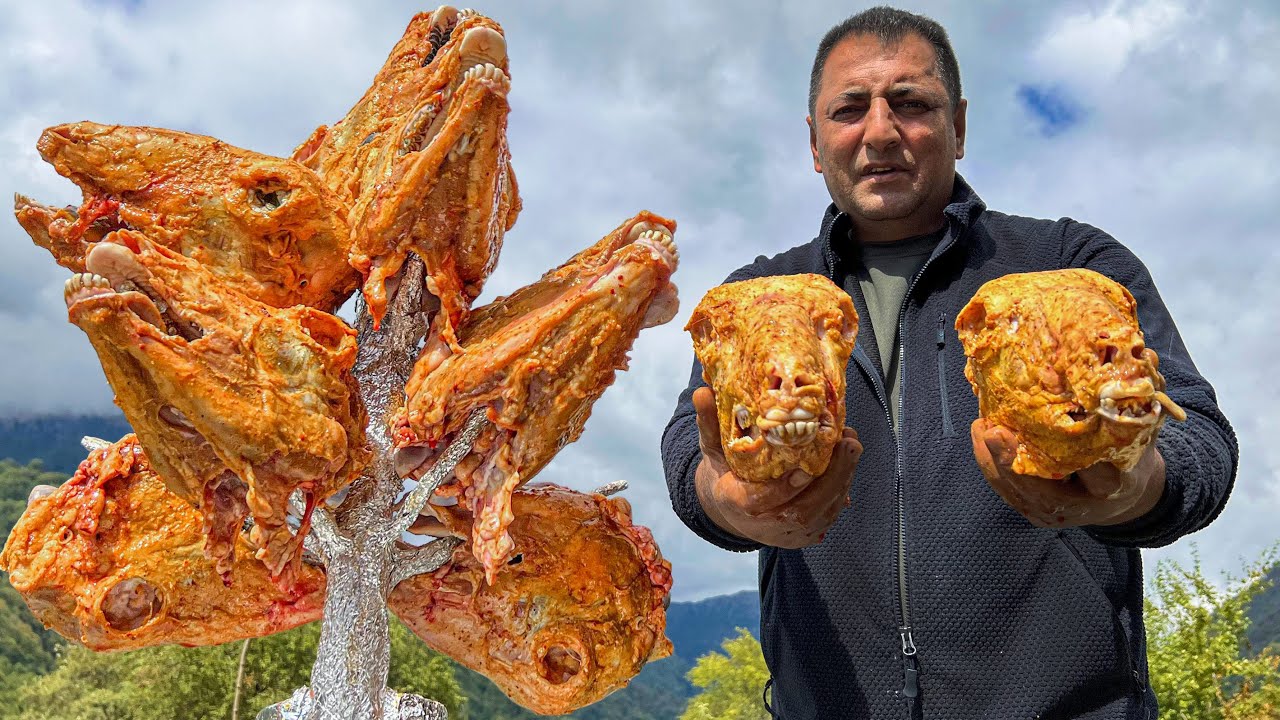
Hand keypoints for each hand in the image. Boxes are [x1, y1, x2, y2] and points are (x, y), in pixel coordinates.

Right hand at [692, 386, 862, 547]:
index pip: (758, 502)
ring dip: (843, 479)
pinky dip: (842, 488)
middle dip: (830, 478)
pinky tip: (849, 460)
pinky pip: (829, 515)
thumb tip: (701, 391)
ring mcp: (786, 536)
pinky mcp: (805, 536)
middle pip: (801, 511)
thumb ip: (710, 423)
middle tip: (848, 443)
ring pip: (821, 514)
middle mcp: (762, 526)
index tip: (803, 471)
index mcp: (735, 504)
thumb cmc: (725, 471)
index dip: (781, 489)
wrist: (733, 508)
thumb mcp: (713, 448)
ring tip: (852, 444)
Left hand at [971, 418, 1165, 527]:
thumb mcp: (1142, 431)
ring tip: (982, 425)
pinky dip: (991, 464)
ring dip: (994, 458)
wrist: (1124, 500)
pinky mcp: (1036, 514)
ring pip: (1018, 490)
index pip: (1099, 474)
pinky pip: (1007, 491)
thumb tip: (1145, 356)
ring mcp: (1057, 514)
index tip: (1056, 428)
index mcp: (1117, 486)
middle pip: (1044, 489)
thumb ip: (1137, 400)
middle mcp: (1084, 506)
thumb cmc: (1129, 456)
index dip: (1076, 453)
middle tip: (994, 429)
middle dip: (1015, 459)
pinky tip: (982, 437)